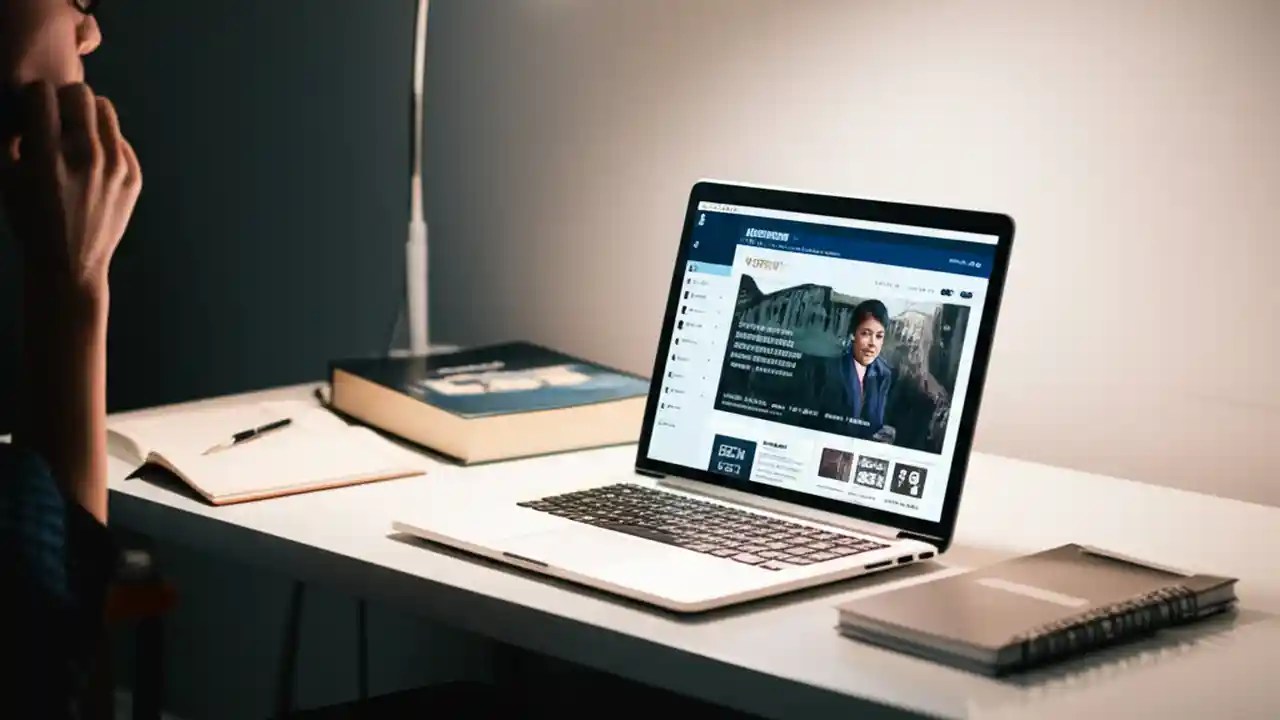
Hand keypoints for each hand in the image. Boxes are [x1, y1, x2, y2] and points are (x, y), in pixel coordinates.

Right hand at [2, 81, 140, 302]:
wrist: (71, 264)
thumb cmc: (30, 220)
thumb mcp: (6, 178)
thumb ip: (13, 137)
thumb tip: (27, 103)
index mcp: (48, 157)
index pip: (43, 93)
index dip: (33, 97)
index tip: (32, 111)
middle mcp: (86, 158)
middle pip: (79, 93)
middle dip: (62, 99)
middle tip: (56, 117)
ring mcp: (115, 167)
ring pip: (105, 109)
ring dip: (87, 115)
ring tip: (75, 134)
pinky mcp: (134, 177)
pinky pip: (119, 139)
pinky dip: (104, 143)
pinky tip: (92, 163)